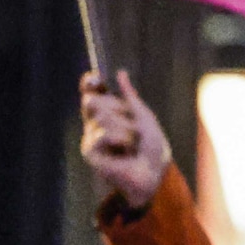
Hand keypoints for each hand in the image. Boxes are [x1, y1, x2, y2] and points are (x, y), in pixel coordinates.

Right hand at [79, 70, 171, 210]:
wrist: (154, 171)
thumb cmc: (151, 147)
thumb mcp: (143, 116)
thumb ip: (130, 96)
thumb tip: (120, 73)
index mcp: (107, 113)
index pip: (91, 93)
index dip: (90, 83)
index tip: (95, 77)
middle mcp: (95, 124)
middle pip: (93, 101)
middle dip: (117, 109)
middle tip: (131, 127)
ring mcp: (90, 138)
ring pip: (103, 116)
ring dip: (126, 129)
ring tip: (131, 144)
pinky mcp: (89, 152)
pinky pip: (104, 134)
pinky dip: (121, 140)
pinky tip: (124, 152)